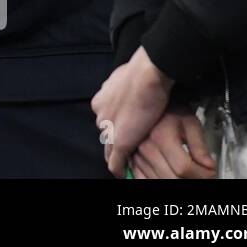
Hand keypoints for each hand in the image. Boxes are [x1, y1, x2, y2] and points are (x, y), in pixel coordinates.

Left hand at [91, 46, 173, 176]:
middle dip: (114, 140)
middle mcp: (101, 115)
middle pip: (106, 133)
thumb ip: (120, 86)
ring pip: (109, 148)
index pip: (106, 119)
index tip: (123, 131)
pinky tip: (122, 174)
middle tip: (126, 148)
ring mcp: (109, 129)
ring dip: (117, 156)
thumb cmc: (140, 73)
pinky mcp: (119, 141)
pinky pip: (115, 161)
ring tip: (125, 164)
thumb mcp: (123, 77)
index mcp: (101, 101)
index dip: (115, 127)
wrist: (146, 76)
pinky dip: (119, 169)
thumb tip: (125, 85)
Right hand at [129, 110, 216, 178]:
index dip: (203, 174)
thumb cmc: (171, 109)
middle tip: (202, 174)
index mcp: (161, 137)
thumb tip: (209, 167)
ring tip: (187, 173)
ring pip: (158, 180)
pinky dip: (157, 180)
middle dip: (192, 179)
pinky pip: (141, 178)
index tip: (211, 172)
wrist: (148, 97)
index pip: (184, 168)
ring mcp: (136, 154)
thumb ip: (200, 146)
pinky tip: (167, 174)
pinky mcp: (131, 158)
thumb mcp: (191, 123)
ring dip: (176, 180)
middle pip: (172, 178)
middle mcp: (145, 148)